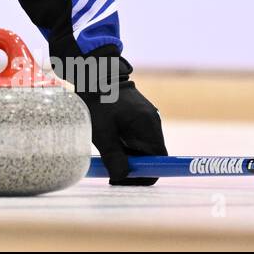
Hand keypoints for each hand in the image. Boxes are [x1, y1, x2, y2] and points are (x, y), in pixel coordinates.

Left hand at [53, 45, 166, 184]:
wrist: (94, 73)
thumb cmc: (98, 100)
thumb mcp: (102, 131)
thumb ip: (114, 156)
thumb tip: (121, 179)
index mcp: (149, 127)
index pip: (159, 162)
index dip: (143, 175)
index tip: (122, 180)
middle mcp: (152, 125)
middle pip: (148, 157)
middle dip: (131, 168)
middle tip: (109, 171)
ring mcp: (145, 120)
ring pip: (139, 149)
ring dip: (125, 157)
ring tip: (105, 154)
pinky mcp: (136, 118)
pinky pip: (133, 139)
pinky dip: (122, 146)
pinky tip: (107, 143)